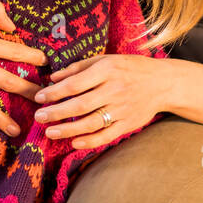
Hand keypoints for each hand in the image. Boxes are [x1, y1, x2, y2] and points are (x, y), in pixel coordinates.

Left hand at [33, 54, 173, 148]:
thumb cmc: (129, 68)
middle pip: (80, 105)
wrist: (163, 82)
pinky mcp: (129, 123)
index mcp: (107, 70)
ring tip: (50, 132)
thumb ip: (78, 67)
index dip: (54, 92)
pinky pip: (107, 135)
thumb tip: (52, 77)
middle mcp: (115, 89)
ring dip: (68, 130)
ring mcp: (122, 109)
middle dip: (56, 112)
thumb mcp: (105, 59)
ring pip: (91, 122)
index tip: (39, 98)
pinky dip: (90, 141)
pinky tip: (74, 142)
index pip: (75, 84)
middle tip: (39, 117)